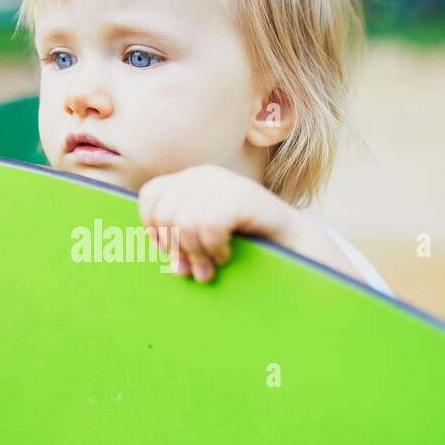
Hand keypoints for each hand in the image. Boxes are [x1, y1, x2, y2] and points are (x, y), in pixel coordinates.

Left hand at [138, 164, 298, 283]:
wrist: (293, 243)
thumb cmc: (243, 244)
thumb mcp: (203, 237)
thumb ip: (179, 239)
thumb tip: (161, 258)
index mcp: (190, 180)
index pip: (151, 195)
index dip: (153, 227)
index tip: (169, 252)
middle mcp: (205, 175)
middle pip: (165, 213)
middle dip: (175, 248)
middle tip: (193, 269)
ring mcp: (225, 182)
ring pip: (185, 222)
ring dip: (196, 253)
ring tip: (209, 267)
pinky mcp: (244, 195)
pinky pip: (209, 225)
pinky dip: (214, 248)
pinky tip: (226, 255)